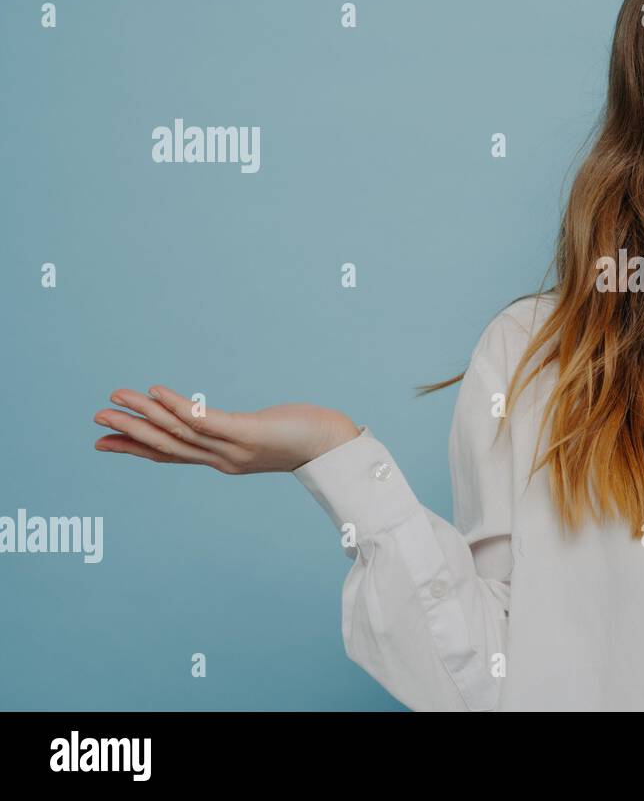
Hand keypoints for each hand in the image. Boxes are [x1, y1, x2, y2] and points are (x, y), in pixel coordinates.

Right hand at [92, 385, 360, 473]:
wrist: (338, 448)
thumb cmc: (303, 437)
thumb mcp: (260, 436)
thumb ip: (237, 432)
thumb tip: (221, 425)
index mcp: (222, 460)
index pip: (170, 455)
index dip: (134, 448)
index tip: (102, 441)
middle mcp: (223, 459)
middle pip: (166, 445)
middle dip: (129, 431)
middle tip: (96, 417)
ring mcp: (234, 449)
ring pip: (180, 433)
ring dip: (145, 415)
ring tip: (117, 398)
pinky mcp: (248, 434)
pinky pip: (207, 421)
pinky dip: (179, 407)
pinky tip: (158, 392)